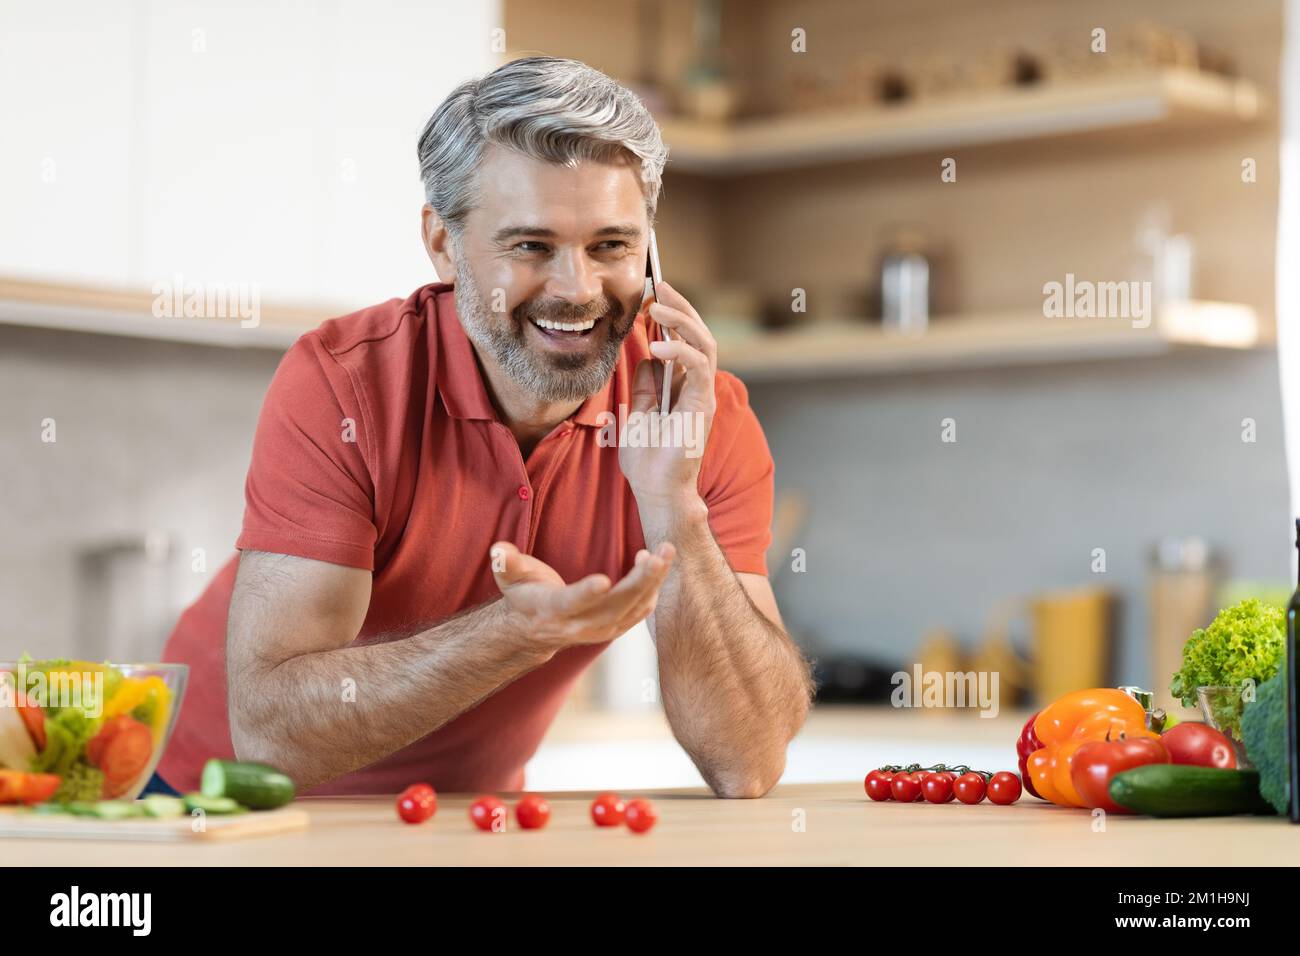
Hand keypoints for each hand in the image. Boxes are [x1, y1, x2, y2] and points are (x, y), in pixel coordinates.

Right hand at [489, 540, 675, 652]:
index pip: (571, 603)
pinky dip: (652, 589)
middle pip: (614, 605)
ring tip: (666, 552)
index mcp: (553, 609)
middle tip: (659, 554)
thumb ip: (506, 562)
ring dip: (654, 581)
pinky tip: (657, 564)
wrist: (532, 628)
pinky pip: (639, 611)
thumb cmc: (522, 593)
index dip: (586, 593)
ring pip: (633, 608)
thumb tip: (498, 551)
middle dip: (640, 580)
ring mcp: (599, 630)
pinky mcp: (614, 628)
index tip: (605, 580)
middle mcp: (579, 625)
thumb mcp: (508, 576)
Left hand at [620, 280, 716, 508]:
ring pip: (704, 343)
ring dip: (682, 320)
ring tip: (658, 305)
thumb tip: (646, 355)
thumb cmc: (648, 457)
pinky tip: (658, 346)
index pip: (683, 340)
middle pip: (698, 334)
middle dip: (680, 307)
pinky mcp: (703, 404)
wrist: (656, 489)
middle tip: (659, 285)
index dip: (670, 316)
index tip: (649, 295)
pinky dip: (680, 352)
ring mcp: (703, 393)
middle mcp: (698, 385)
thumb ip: (646, 383)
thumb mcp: (638, 411)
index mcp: (683, 385)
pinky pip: (698, 366)